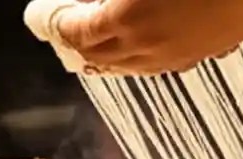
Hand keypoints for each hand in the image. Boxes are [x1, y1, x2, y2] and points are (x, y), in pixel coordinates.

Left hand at [58, 0, 242, 74]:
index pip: (74, 33)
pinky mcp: (198, 56)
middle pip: (95, 58)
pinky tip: (132, 47)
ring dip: (103, 58)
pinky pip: (152, 67)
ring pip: (124, 68)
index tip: (45, 15)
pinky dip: (132, 60)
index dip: (55, 24)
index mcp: (124, 18)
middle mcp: (143, 46)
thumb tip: (89, 1)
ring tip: (92, 45)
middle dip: (75, 46)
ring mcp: (171, 57)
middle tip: (64, 29)